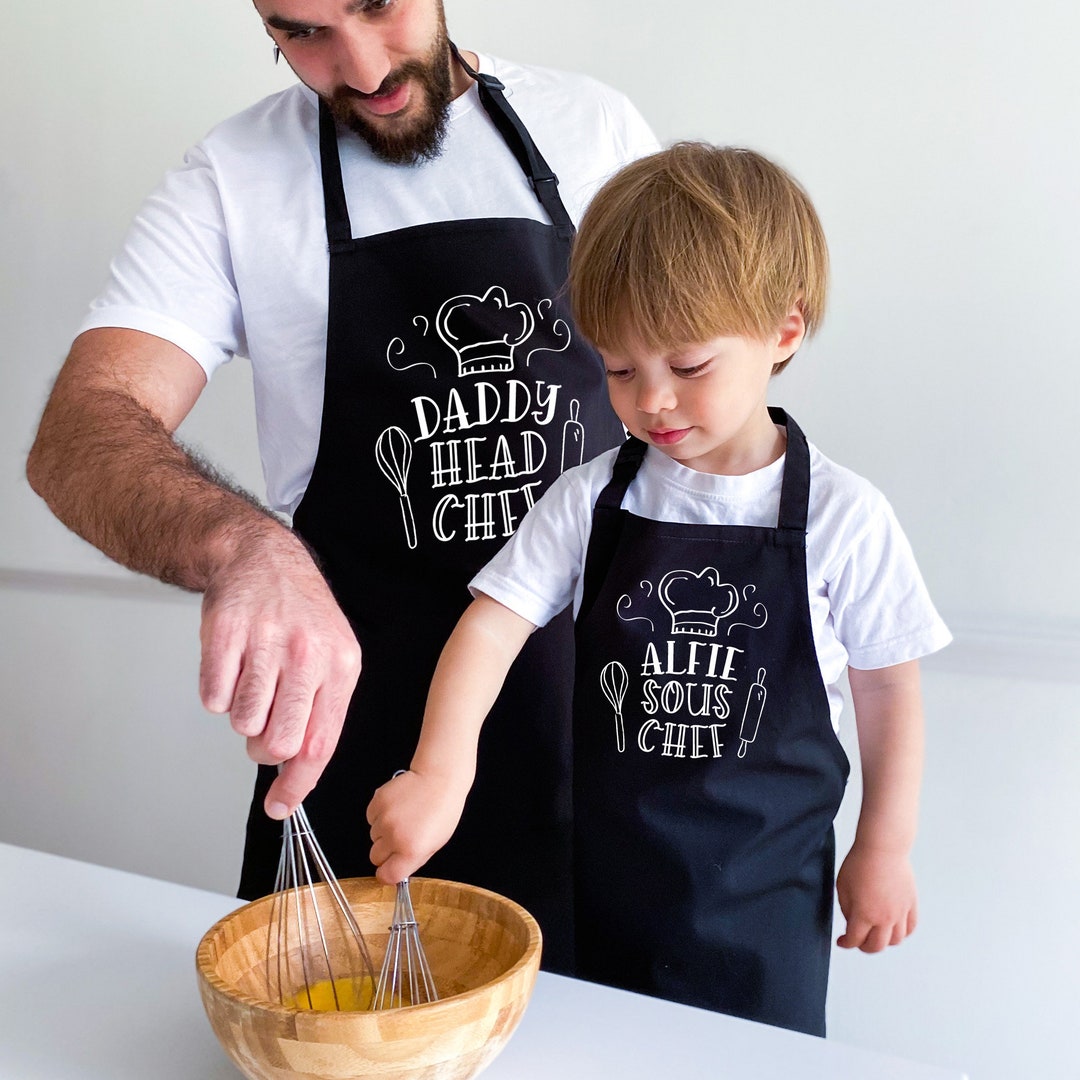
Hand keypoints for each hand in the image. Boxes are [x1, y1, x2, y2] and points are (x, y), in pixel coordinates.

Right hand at [199, 528, 360, 818]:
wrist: (265, 559)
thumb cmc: (301, 616)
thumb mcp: (332, 658)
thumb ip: (321, 714)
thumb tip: (297, 777)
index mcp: (340, 665)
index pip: (321, 744)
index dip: (297, 785)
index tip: (280, 807)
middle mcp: (307, 653)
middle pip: (280, 742)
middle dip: (265, 748)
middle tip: (263, 726)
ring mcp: (265, 641)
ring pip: (243, 723)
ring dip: (242, 716)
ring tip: (252, 684)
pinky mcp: (225, 633)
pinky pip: (213, 697)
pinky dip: (217, 693)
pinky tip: (233, 666)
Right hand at [367, 769, 467, 884]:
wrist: (439, 778)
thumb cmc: (443, 809)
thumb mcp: (435, 843)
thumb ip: (413, 860)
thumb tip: (397, 870)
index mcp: (411, 851)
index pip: (386, 876)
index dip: (387, 873)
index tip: (390, 868)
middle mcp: (395, 837)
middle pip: (375, 857)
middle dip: (385, 851)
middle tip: (400, 838)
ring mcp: (384, 819)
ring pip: (372, 836)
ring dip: (383, 831)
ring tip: (403, 817)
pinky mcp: (377, 802)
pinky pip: (371, 817)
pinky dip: (379, 815)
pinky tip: (396, 807)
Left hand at [835, 841, 917, 951]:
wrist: (882, 847)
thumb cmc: (859, 863)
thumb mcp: (843, 886)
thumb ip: (846, 909)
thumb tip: (852, 922)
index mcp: (865, 914)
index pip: (855, 940)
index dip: (846, 943)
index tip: (841, 941)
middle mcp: (885, 917)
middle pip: (877, 946)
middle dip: (865, 947)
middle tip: (858, 942)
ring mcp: (900, 912)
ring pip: (896, 940)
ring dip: (884, 942)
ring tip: (876, 935)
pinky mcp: (911, 903)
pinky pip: (910, 927)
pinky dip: (903, 933)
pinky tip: (894, 929)